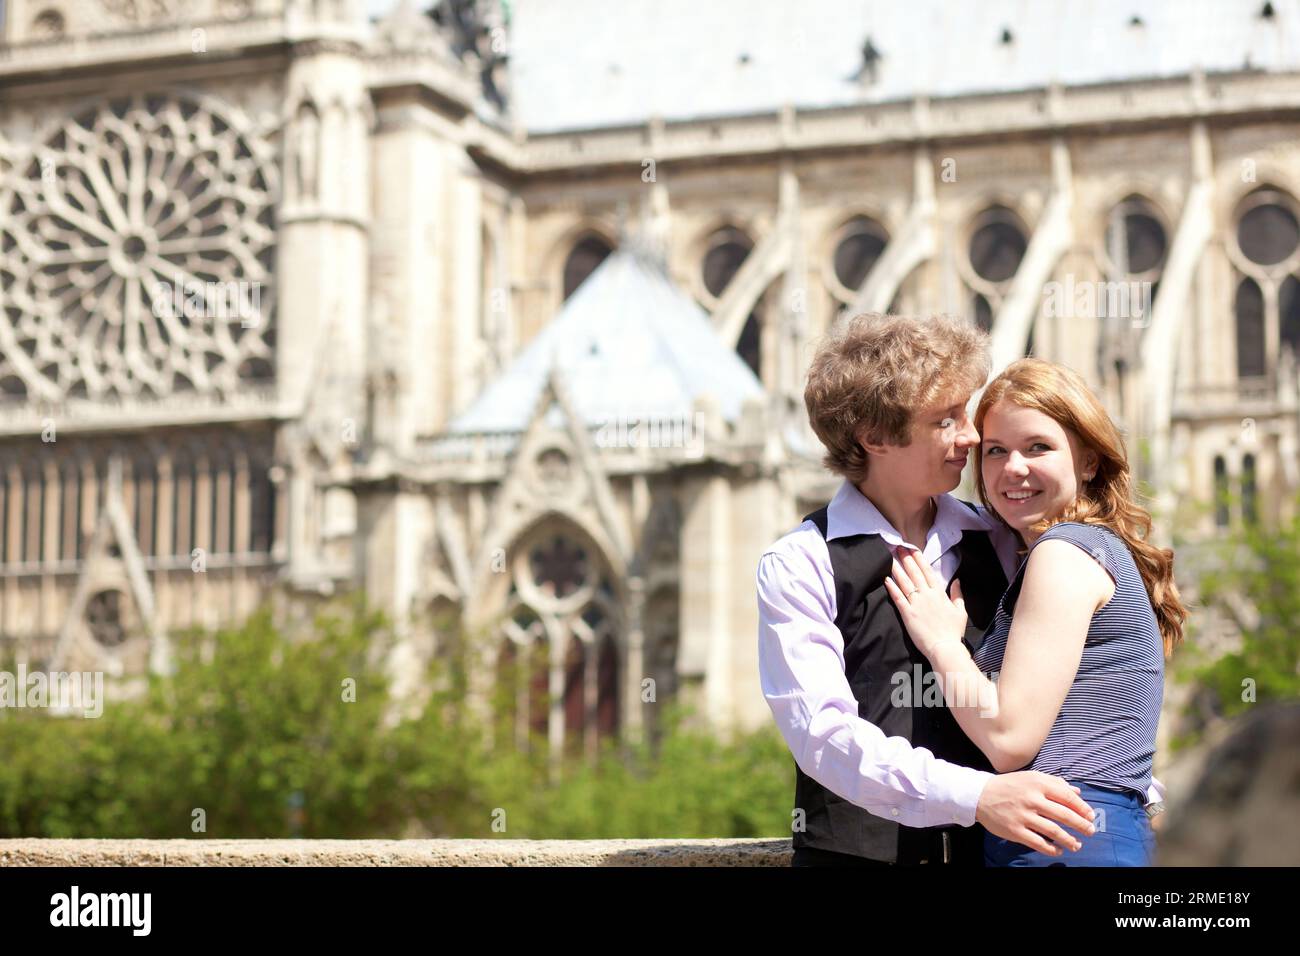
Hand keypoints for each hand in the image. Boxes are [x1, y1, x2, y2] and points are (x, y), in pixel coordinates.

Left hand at [883, 551, 968, 658]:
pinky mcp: (908, 614)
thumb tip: (957, 580)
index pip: (927, 571)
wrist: (944, 647)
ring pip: (905, 582)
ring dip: (897, 569)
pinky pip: (898, 598)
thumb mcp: (961, 611)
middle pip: (914, 573)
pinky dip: (892, 588)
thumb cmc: (953, 631)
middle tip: (898, 547)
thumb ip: (958, 594)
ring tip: (889, 558)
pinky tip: (886, 579)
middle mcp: (927, 595)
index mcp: (939, 593)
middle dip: (906, 558)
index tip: (913, 548)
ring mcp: (916, 603)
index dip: (919, 559)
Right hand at [976, 771, 1096, 855]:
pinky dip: (1052, 849)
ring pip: (1054, 831)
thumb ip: (1054, 782)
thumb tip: (1077, 793)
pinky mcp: (1015, 830)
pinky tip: (1059, 850)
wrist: (979, 795)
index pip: (1067, 796)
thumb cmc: (1009, 785)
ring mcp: (1023, 816)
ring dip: (1069, 840)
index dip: (1082, 808)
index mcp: (1037, 783)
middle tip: (1090, 831)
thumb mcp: (1031, 777)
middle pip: (1064, 815)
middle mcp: (1032, 799)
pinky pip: (1038, 843)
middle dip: (1081, 825)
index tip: (1091, 816)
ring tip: (1077, 844)